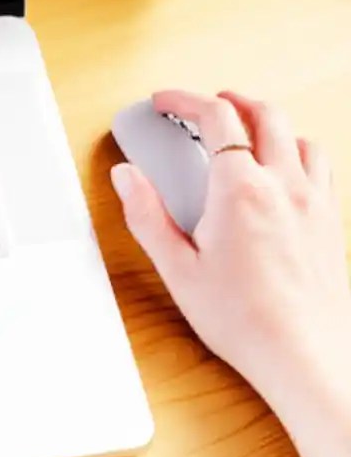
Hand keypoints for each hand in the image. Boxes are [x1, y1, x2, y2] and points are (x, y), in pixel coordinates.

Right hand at [110, 90, 350, 456]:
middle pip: (264, 114)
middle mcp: (283, 185)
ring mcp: (313, 201)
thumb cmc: (243, 319)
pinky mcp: (329, 221)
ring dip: (266, 121)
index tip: (165, 102)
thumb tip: (127, 176)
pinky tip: (278, 170)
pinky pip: (318, 165)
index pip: (215, 118)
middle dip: (228, 100)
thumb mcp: (176, 267)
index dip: (185, 100)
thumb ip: (147, 214)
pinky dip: (294, 150)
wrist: (303, 356)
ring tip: (242, 129)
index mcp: (240, 189)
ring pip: (298, 135)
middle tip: (202, 105)